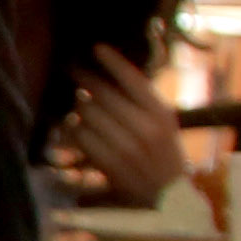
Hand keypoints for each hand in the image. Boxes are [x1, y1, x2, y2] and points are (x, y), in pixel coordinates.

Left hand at [59, 56, 192, 210]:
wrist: (168, 192)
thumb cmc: (162, 151)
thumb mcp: (161, 122)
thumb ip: (140, 100)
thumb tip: (107, 76)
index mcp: (161, 112)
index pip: (134, 80)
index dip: (113, 62)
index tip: (96, 48)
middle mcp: (146, 127)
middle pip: (103, 95)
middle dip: (84, 82)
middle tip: (73, 71)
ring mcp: (128, 147)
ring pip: (88, 115)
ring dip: (77, 107)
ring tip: (77, 103)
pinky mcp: (111, 164)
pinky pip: (81, 138)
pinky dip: (72, 130)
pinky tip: (72, 126)